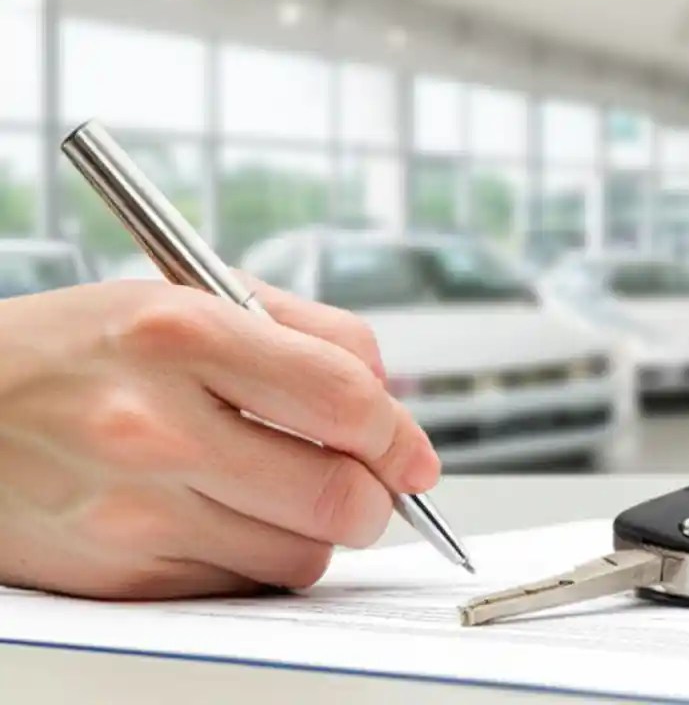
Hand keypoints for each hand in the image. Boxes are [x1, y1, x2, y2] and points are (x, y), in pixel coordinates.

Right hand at [0, 277, 438, 599]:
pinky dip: (257, 560)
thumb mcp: (183, 295)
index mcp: (181, 331)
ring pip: (302, 555)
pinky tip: (222, 518)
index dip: (401, 436)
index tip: (414, 456)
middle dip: (376, 499)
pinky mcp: (118, 575)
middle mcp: (156, 424)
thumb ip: (306, 330)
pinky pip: (244, 587)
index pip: (346, 399)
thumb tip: (389, 397)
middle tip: (366, 487)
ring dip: (316, 533)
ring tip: (279, 494)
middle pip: (340, 497)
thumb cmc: (79, 351)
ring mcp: (134, 509)